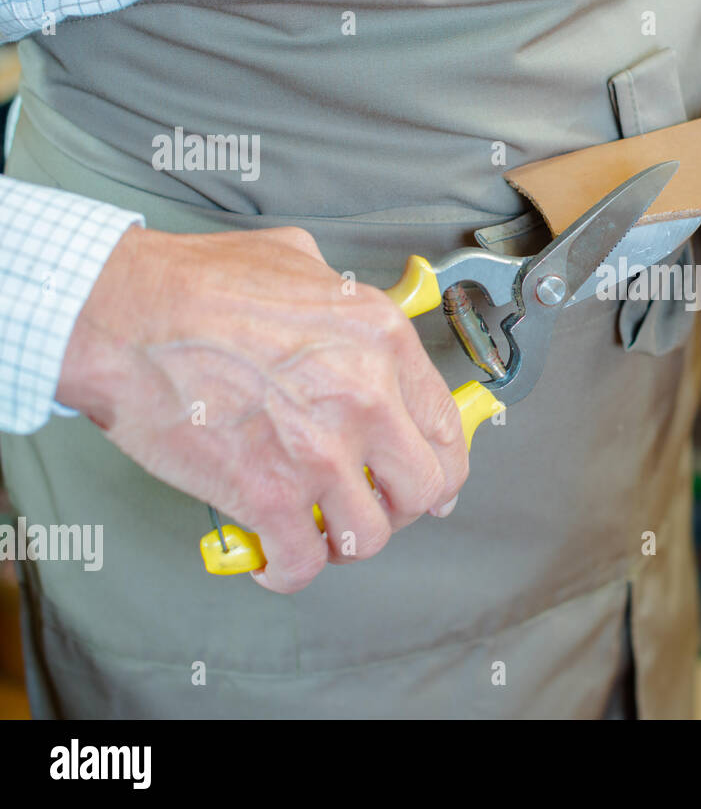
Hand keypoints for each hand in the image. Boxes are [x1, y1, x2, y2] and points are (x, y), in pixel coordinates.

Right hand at [57, 226, 468, 592]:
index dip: (442, 463)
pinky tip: (273, 557)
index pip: (444, 425)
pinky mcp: (267, 494)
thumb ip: (342, 297)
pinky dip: (287, 571)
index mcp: (381, 341)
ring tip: (320, 530)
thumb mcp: (297, 261)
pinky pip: (300, 563)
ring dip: (345, 542)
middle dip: (401, 506)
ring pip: (369, 536)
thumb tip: (349, 313)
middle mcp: (365, 397)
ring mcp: (320, 451)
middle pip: (425, 488)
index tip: (432, 479)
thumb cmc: (195, 284)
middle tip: (374, 505)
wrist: (122, 314)